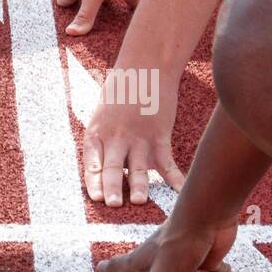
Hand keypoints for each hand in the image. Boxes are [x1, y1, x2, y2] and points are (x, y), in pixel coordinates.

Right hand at [55, 0, 144, 34]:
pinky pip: (129, 3)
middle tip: (88, 40)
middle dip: (86, 19)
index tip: (68, 32)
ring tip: (108, 36)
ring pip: (106, 7)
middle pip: (84, 7)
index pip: (64, 4)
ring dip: (109, 18)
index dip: (65, 16)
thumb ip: (84, 15)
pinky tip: (136, 23)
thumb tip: (71, 33)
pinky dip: (133, 11)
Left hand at [80, 67, 182, 204]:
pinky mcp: (159, 135)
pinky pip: (166, 161)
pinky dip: (175, 178)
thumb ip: (102, 142)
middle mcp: (116, 136)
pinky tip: (179, 190)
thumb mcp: (101, 114)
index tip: (96, 198)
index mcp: (97, 133)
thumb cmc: (121, 91)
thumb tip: (101, 171)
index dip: (94, 182)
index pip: (93, 163)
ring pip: (139, 166)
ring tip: (140, 201)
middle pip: (114, 166)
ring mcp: (139, 136)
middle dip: (113, 187)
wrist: (146, 66)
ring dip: (140, 185)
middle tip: (113, 205)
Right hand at [96, 219, 236, 271]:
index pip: (121, 266)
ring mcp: (182, 255)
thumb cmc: (179, 244)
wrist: (210, 215)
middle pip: (145, 266)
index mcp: (144, 259)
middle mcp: (160, 256)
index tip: (99, 269)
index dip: (109, 270)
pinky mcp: (205, 255)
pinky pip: (209, 266)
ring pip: (175, 268)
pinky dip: (215, 271)